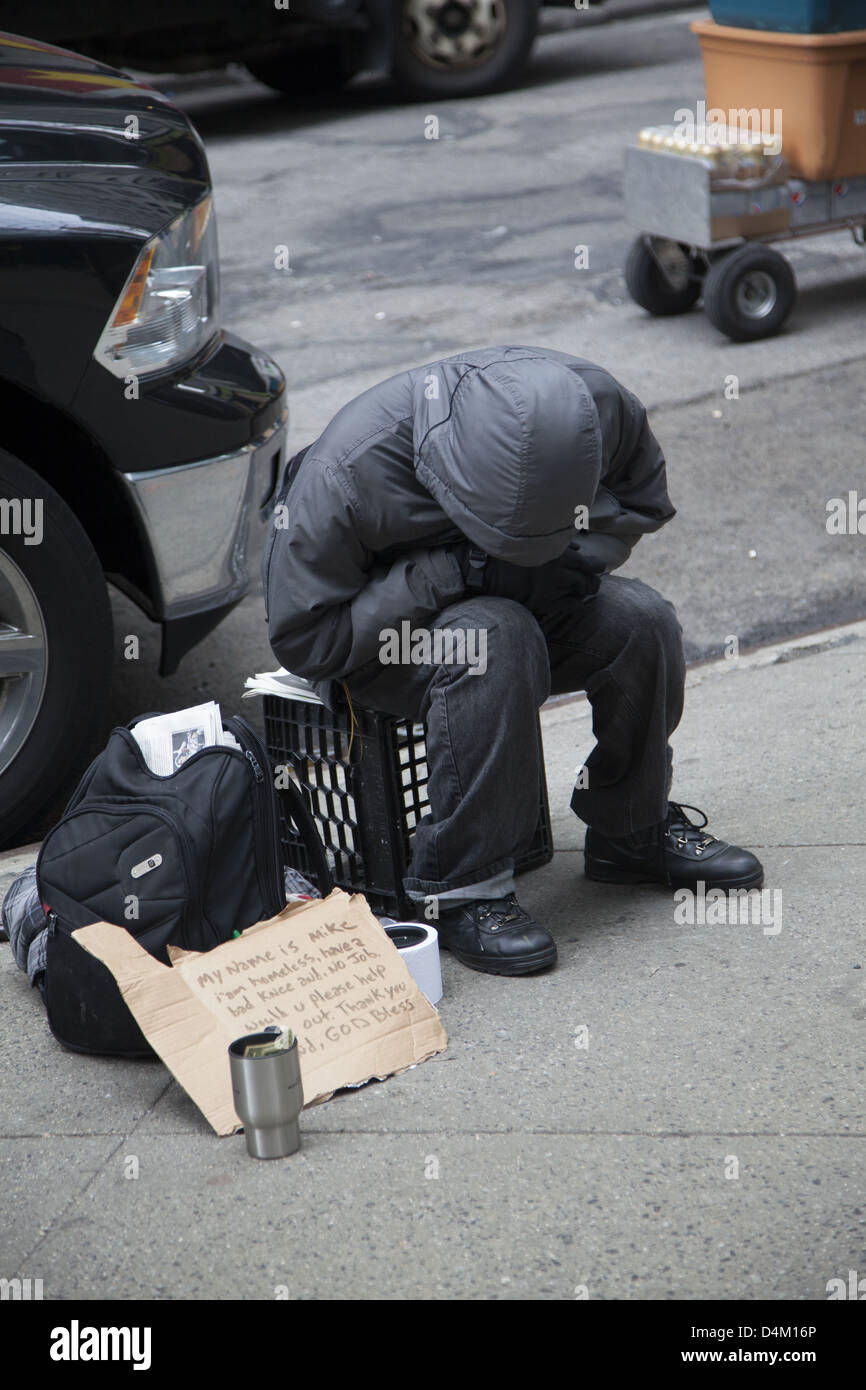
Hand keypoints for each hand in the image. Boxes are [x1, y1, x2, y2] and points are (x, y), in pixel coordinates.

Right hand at [456, 543, 600, 611]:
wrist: (483, 569)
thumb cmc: (508, 549)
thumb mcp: (534, 540)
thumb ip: (558, 544)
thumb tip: (577, 548)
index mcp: (555, 554)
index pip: (586, 563)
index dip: (596, 565)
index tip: (598, 566)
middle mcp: (556, 573)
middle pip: (586, 579)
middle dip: (593, 581)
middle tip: (594, 582)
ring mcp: (548, 590)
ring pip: (579, 593)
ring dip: (585, 591)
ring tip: (586, 590)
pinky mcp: (540, 602)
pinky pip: (567, 606)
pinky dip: (576, 603)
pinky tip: (576, 602)